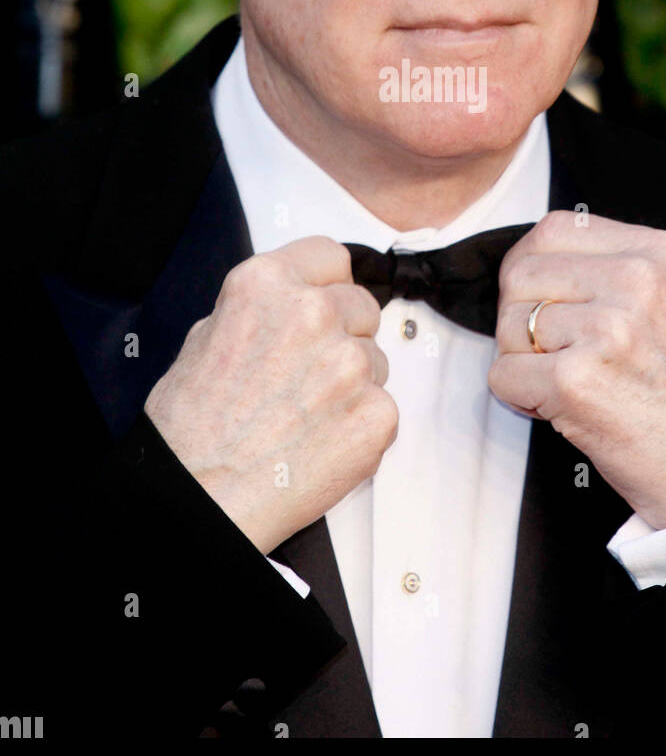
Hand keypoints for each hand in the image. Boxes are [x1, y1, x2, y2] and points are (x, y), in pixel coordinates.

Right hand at [145, 237, 396, 553]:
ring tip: (305, 416)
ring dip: (353, 382)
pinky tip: (321, 442)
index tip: (324, 302)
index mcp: (266, 283)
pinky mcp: (376, 413)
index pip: (331, 256)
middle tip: (308, 375)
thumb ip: (262, 309)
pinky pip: (384, 406)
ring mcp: (350, 363)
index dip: (326, 284)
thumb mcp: (207, 336)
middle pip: (362, 305)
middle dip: (344, 334)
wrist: (199, 499)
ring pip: (376, 358)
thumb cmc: (191, 432)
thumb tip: (292, 303)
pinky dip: (361, 426)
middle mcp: (312, 313)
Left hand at [489, 212, 665, 528]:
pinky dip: (521, 399)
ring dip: (524, 362)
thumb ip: (610, 270)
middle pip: (521, 274)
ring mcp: (607, 327)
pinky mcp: (577, 379)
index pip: (552, 230)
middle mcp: (635, 280)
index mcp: (656, 252)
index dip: (534, 271)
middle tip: (557, 354)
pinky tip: (564, 409)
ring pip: (508, 326)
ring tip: (572, 384)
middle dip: (523, 319)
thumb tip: (534, 259)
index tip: (545, 303)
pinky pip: (503, 375)